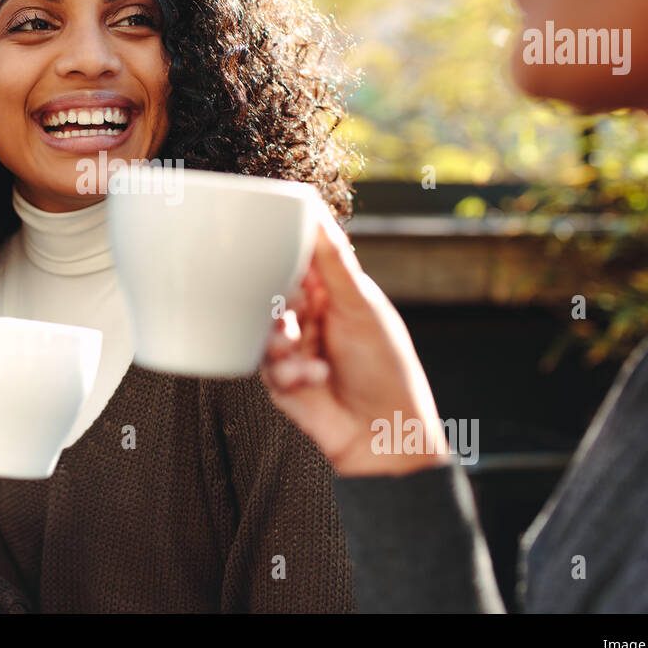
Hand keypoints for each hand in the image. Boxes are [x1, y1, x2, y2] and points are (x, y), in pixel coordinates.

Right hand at [260, 201, 448, 475]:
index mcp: (332, 294)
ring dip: (277, 339)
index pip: (298, 260)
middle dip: (276, 302)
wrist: (385, 434)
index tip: (263, 240)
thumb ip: (332, 262)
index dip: (282, 253)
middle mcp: (311, 318)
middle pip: (271, 294)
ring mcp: (295, 350)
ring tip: (295, 348)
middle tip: (290, 307)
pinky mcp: (282, 382)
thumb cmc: (387, 369)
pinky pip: (265, 367)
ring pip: (261, 330)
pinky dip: (288, 372)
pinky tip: (314, 378)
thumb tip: (315, 213)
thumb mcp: (361, 307)